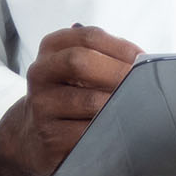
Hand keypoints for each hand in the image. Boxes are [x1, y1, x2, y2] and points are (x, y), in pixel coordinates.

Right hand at [0, 25, 141, 175]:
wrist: (31, 136)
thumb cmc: (68, 96)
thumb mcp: (76, 69)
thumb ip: (104, 58)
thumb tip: (143, 62)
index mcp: (52, 49)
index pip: (88, 37)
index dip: (121, 47)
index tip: (142, 60)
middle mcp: (40, 73)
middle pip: (80, 62)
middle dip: (117, 72)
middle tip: (142, 84)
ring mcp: (41, 107)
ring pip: (89, 102)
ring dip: (118, 104)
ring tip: (135, 108)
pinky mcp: (50, 138)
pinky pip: (89, 133)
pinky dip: (110, 131)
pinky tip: (119, 130)